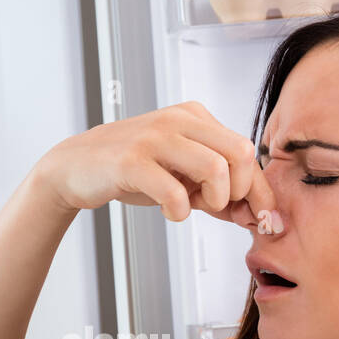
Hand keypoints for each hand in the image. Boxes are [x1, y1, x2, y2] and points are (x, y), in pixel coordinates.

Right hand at [34, 101, 282, 229]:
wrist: (76, 167)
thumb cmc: (132, 171)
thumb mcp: (180, 176)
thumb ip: (216, 189)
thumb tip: (257, 216)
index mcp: (195, 117)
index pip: (246, 150)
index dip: (260, 191)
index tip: (263, 220)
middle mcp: (178, 120)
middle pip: (240, 153)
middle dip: (240, 192)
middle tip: (218, 208)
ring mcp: (155, 138)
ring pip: (215, 168)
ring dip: (213, 200)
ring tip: (192, 206)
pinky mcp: (133, 161)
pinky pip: (174, 192)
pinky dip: (179, 211)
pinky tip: (169, 211)